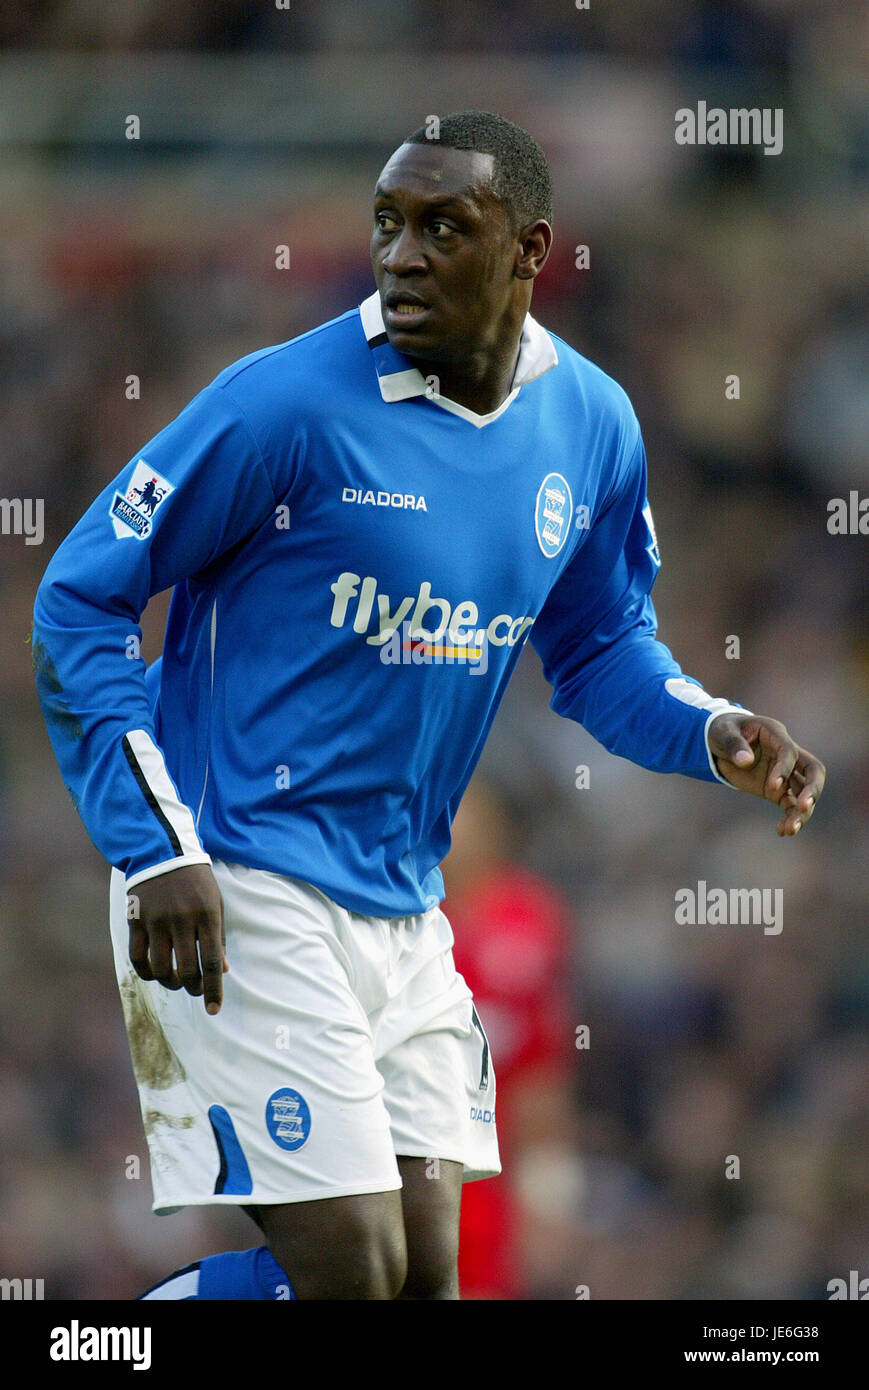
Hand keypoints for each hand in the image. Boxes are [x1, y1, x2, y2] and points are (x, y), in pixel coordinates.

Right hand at [128, 863, 227, 1013]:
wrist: (163, 852)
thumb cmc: (196, 882)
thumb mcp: (215, 904)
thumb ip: (218, 937)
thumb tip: (223, 970)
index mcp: (207, 915)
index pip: (213, 962)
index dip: (213, 990)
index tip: (214, 1010)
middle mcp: (182, 920)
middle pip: (187, 970)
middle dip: (192, 988)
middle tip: (194, 988)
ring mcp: (156, 921)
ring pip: (161, 969)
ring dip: (170, 982)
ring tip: (176, 980)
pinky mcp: (136, 921)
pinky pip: (137, 958)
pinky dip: (147, 973)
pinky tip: (155, 973)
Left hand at [708, 713, 824, 835]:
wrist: (721, 743)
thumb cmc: (723, 732)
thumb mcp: (722, 733)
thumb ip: (734, 745)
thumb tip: (745, 761)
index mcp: (775, 734)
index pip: (790, 752)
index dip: (784, 768)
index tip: (771, 786)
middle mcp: (787, 754)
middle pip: (813, 770)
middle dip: (813, 789)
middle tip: (803, 806)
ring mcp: (785, 773)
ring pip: (804, 792)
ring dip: (802, 811)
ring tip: (790, 829)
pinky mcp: (778, 790)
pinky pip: (790, 805)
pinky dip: (789, 818)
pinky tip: (782, 831)